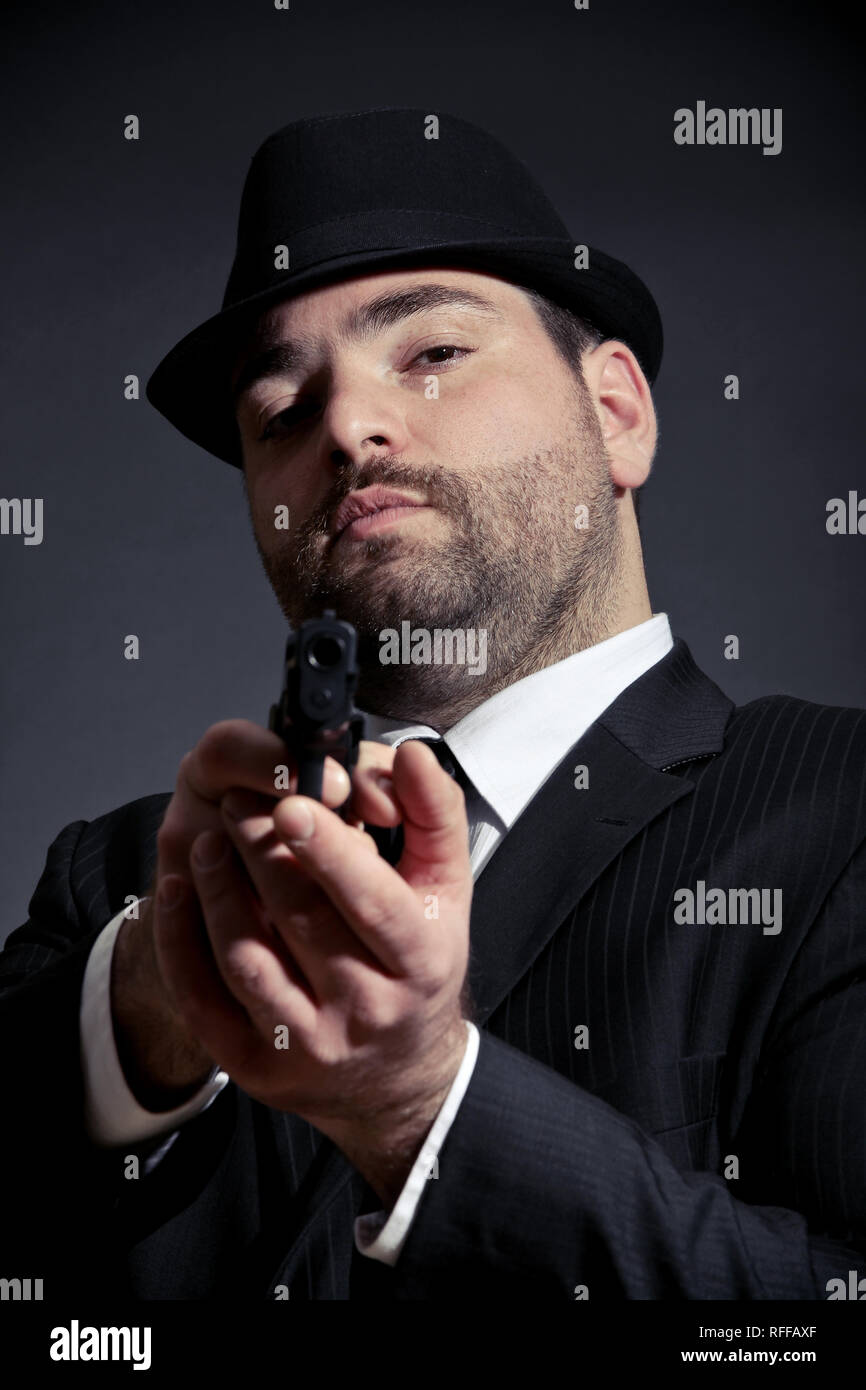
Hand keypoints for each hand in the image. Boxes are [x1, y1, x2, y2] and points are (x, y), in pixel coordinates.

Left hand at [153, 739, 471, 1203]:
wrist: (396, 1075)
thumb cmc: (419, 961)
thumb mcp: (446, 888)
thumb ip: (434, 813)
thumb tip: (410, 754)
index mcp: (419, 961)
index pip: (372, 904)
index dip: (329, 852)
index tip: (290, 803)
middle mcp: (366, 1010)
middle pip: (300, 922)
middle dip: (261, 852)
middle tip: (239, 802)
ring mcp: (308, 1045)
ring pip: (246, 959)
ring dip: (218, 890)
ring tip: (209, 839)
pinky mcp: (256, 1066)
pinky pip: (203, 998)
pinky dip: (181, 939)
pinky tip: (178, 890)